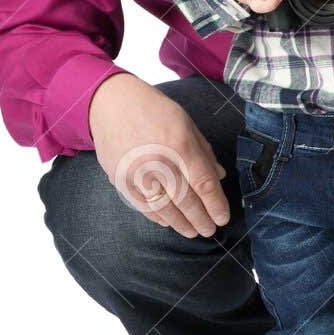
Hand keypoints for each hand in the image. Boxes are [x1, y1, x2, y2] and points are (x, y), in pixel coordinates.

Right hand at [88, 73, 230, 239]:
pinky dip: (158, 217)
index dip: (216, 205)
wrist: (110, 103)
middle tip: (209, 230)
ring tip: (192, 231)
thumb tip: (219, 176)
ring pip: (163, 209)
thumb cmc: (153, 110)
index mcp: (180, 146)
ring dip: (180, 224)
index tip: (223, 218)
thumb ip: (203, 152)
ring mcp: (137, 174)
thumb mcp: (186, 123)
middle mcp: (159, 163)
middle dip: (201, 219)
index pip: (204, 184)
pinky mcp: (120, 180)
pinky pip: (142, 206)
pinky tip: (169, 222)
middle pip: (185, 201)